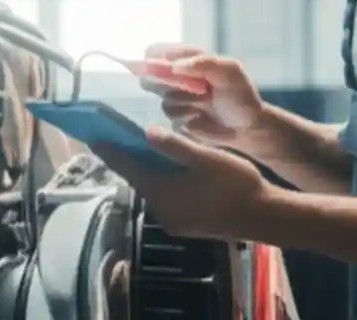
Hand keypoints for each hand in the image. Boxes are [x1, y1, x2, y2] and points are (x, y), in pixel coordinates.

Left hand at [92, 127, 271, 240]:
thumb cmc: (236, 184)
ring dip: (145, 168)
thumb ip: (174, 146)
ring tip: (138, 145)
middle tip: (114, 134)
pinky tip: (166, 166)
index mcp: (162, 193)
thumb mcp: (206, 158)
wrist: (265, 217)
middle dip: (126, 156)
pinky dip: (160, 180)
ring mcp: (172, 220)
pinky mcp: (184, 223)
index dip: (108, 149)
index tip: (91, 135)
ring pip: (151, 187)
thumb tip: (145, 132)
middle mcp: (161, 210)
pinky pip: (164, 197)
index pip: (126, 167)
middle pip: (137, 178)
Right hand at [141, 45, 265, 149]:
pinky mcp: (177, 120)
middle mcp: (176, 78)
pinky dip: (188, 116)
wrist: (247, 126)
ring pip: (164, 99)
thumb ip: (204, 63)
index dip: (153, 59)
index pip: (155, 52)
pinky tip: (203, 116)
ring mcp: (175, 99)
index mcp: (187, 59)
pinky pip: (172, 118)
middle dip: (166, 82)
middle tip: (192, 85)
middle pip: (149, 76)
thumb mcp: (230, 72)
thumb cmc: (241, 94)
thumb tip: (174, 66)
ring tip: (207, 100)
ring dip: (185, 100)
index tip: (167, 68)